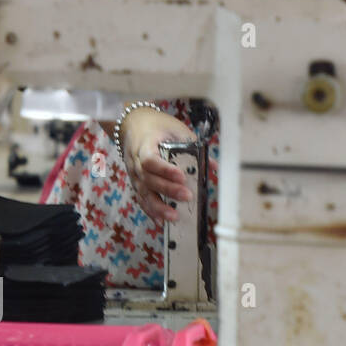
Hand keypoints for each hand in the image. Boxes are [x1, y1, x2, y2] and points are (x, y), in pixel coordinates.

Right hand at [120, 108, 195, 223]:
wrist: (132, 124)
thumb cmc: (157, 126)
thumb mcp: (176, 129)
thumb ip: (193, 146)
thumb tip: (213, 165)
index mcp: (145, 146)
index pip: (150, 160)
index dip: (164, 170)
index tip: (181, 175)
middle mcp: (136, 163)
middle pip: (149, 180)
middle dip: (168, 190)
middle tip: (187, 196)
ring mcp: (134, 175)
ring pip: (143, 194)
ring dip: (158, 207)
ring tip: (173, 217)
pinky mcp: (136, 183)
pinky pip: (141, 199)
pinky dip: (150, 211)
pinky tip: (160, 221)